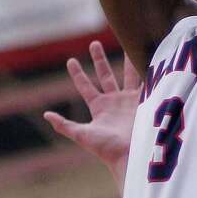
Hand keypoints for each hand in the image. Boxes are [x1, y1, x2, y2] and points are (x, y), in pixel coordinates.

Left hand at [44, 41, 139, 184]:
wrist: (132, 154)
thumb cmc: (107, 147)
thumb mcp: (83, 135)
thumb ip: (65, 125)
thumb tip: (46, 115)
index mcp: (99, 107)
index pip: (86, 86)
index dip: (78, 74)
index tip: (71, 60)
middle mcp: (115, 102)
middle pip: (105, 75)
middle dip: (99, 59)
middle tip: (94, 43)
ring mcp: (131, 101)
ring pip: (128, 74)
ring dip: (126, 59)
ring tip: (127, 42)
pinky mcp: (146, 101)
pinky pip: (147, 82)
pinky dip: (149, 70)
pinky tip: (150, 56)